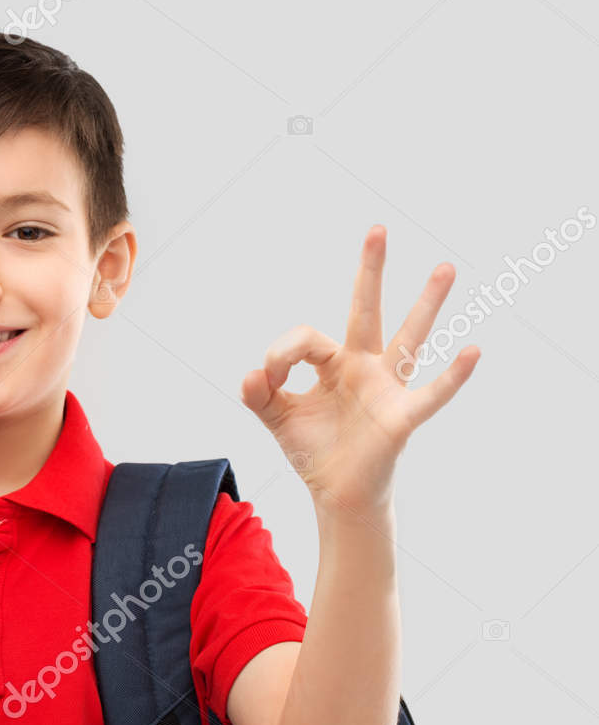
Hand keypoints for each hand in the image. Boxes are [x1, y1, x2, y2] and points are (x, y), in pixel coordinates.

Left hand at [240, 224, 479, 515]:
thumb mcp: (279, 420)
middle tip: (378, 229)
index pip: (306, 339)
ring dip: (427, 303)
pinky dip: (453, 376)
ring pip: (408, 338)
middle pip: (366, 310)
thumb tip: (252, 374)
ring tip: (445, 267)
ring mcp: (386, 389)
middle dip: (370, 271)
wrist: (337, 495)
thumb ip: (259, 396)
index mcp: (333, 364)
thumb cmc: (315, 451)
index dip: (281, 355)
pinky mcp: (401, 418)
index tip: (267, 380)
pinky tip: (473, 351)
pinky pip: (431, 394)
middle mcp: (364, 367)